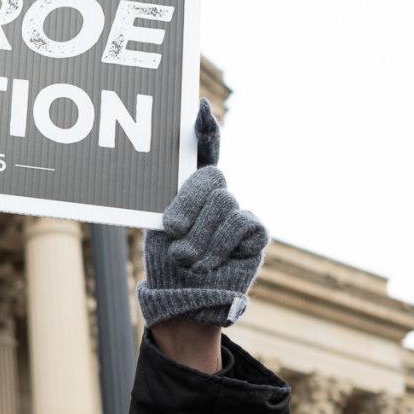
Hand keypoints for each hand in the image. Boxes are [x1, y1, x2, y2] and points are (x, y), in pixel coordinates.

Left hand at [137, 101, 266, 341]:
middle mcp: (216, 196)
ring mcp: (237, 212)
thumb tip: (167, 173)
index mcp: (189, 188)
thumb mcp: (158, 226)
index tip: (200, 110)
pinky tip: (210, 262)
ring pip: (224, 205)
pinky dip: (221, 245)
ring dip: (200, 237)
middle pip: (211, 177)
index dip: (205, 131)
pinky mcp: (255, 234)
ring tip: (186, 260)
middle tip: (174, 232)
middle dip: (189, 203)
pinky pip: (242, 225)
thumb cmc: (165, 265)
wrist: (182, 303)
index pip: (202, 152)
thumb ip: (169, 196)